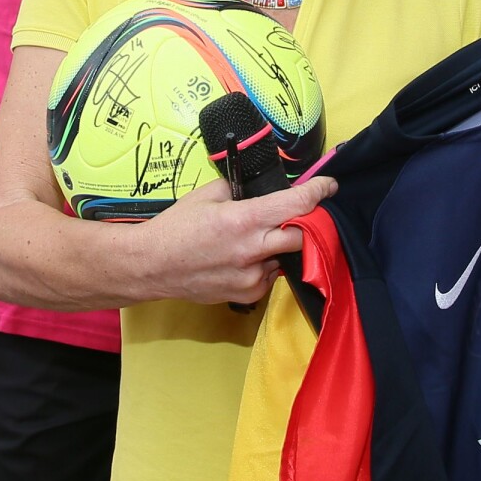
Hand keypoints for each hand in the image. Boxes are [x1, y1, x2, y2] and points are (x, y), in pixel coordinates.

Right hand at [137, 174, 336, 305]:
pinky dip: (267, 264)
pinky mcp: (246, 295)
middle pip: (305, 236)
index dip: (319, 192)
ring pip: (287, 257)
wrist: (150, 266)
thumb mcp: (208, 195)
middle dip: (308, 223)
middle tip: (301, 214)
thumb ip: (241, 190)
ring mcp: (251, 277)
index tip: (329, 186)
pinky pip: (271, 276)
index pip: (297, 205)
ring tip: (260, 237)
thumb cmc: (176, 227)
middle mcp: (252, 250)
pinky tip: (247, 257)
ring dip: (282, 246)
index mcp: (244, 220)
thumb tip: (265, 190)